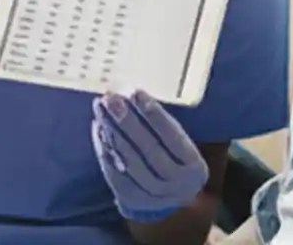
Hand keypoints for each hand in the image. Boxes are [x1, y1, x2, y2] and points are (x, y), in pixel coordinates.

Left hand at [92, 90, 208, 221]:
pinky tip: (99, 129)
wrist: (170, 197)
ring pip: (130, 161)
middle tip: (110, 98)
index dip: (153, 114)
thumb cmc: (174, 157)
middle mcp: (177, 183)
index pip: (173, 136)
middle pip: (149, 149)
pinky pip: (115, 174)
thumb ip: (161, 124)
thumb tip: (130, 94)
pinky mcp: (133, 200)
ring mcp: (154, 195)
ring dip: (112, 132)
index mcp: (193, 165)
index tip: (135, 91)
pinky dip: (105, 150)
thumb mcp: (179, 143)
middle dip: (127, 121)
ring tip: (101, 109)